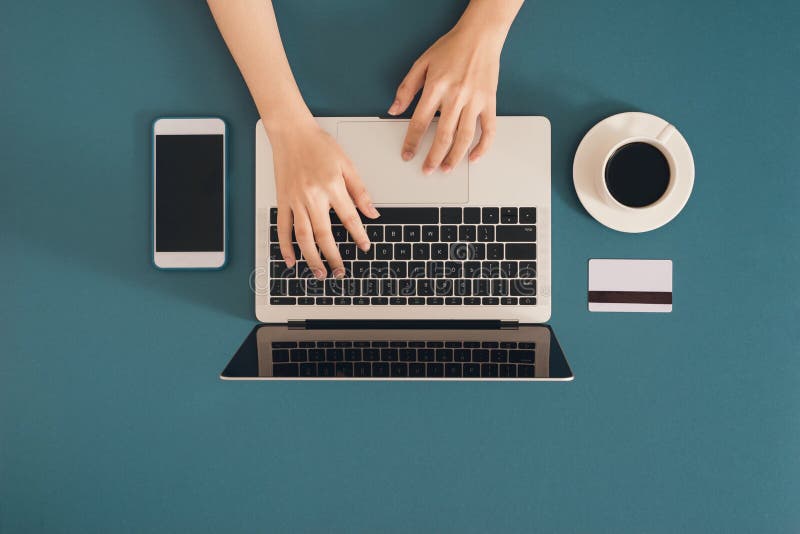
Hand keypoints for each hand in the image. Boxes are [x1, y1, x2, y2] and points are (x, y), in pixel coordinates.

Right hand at [270, 122, 378, 278]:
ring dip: (311, 258)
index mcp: (331, 186)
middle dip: (333, 257)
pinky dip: (285, 246)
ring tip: (319, 273)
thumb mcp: (347, 164)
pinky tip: (291, 260)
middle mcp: (312, 196)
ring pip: (303, 236)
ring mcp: (295, 200)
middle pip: (324, 235)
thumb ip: (360, 191)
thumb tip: (372, 213)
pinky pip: (283, 228)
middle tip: (340, 272)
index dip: (359, 236)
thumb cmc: (318, 145)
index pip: (349, 218)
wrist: (291, 132)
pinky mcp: (283, 201)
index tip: (365, 247)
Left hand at [387, 20, 504, 173]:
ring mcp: (475, 101)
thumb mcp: (421, 63)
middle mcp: (456, 96)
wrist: (479, 36)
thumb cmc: (451, 47)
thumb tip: (394, 109)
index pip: (420, 122)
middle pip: (443, 136)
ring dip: (454, 157)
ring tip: (445, 169)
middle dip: (433, 157)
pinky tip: (473, 157)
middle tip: (426, 170)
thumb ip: (407, 88)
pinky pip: (489, 130)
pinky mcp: (490, 102)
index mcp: (436, 87)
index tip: (407, 155)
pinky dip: (483, 146)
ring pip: (465, 137)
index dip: (412, 142)